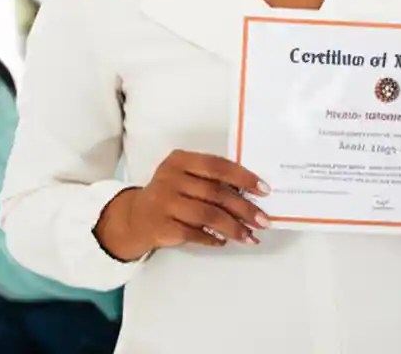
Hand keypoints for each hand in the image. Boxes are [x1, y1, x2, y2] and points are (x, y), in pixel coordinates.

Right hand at [94, 150, 270, 261]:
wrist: (136, 217)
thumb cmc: (171, 194)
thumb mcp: (185, 177)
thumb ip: (211, 180)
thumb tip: (250, 195)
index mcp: (180, 160)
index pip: (217, 166)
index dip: (243, 177)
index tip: (263, 190)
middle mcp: (170, 178)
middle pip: (216, 193)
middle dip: (244, 209)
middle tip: (263, 220)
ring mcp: (164, 202)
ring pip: (208, 215)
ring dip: (233, 228)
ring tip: (249, 236)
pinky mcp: (162, 226)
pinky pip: (195, 234)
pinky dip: (213, 238)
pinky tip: (224, 241)